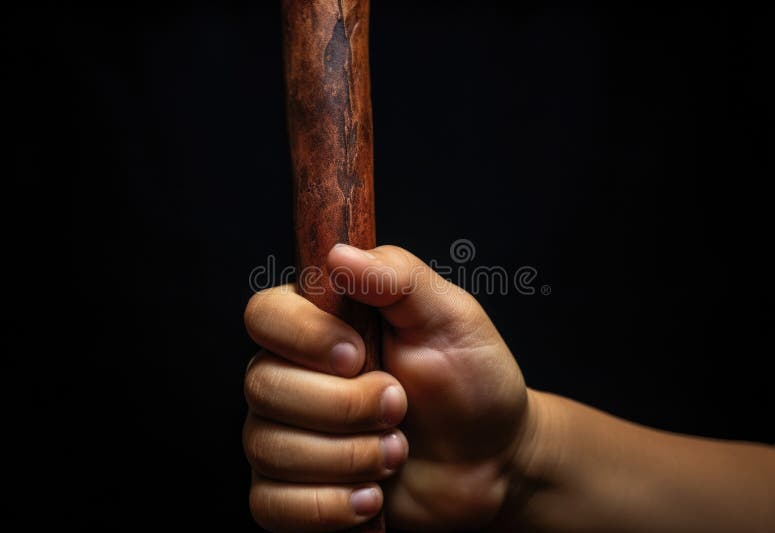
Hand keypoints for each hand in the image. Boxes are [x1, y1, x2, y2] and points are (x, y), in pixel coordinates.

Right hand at [243, 244, 530, 531]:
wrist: (494, 459)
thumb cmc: (473, 380)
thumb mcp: (451, 318)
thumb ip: (398, 278)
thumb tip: (337, 255)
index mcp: (323, 324)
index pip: (263, 314)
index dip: (303, 338)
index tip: (357, 354)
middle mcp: (294, 375)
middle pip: (262, 385)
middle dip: (343, 408)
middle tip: (400, 408)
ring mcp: (289, 434)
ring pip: (267, 447)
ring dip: (346, 458)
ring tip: (396, 451)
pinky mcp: (294, 490)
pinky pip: (269, 504)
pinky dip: (324, 508)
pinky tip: (369, 498)